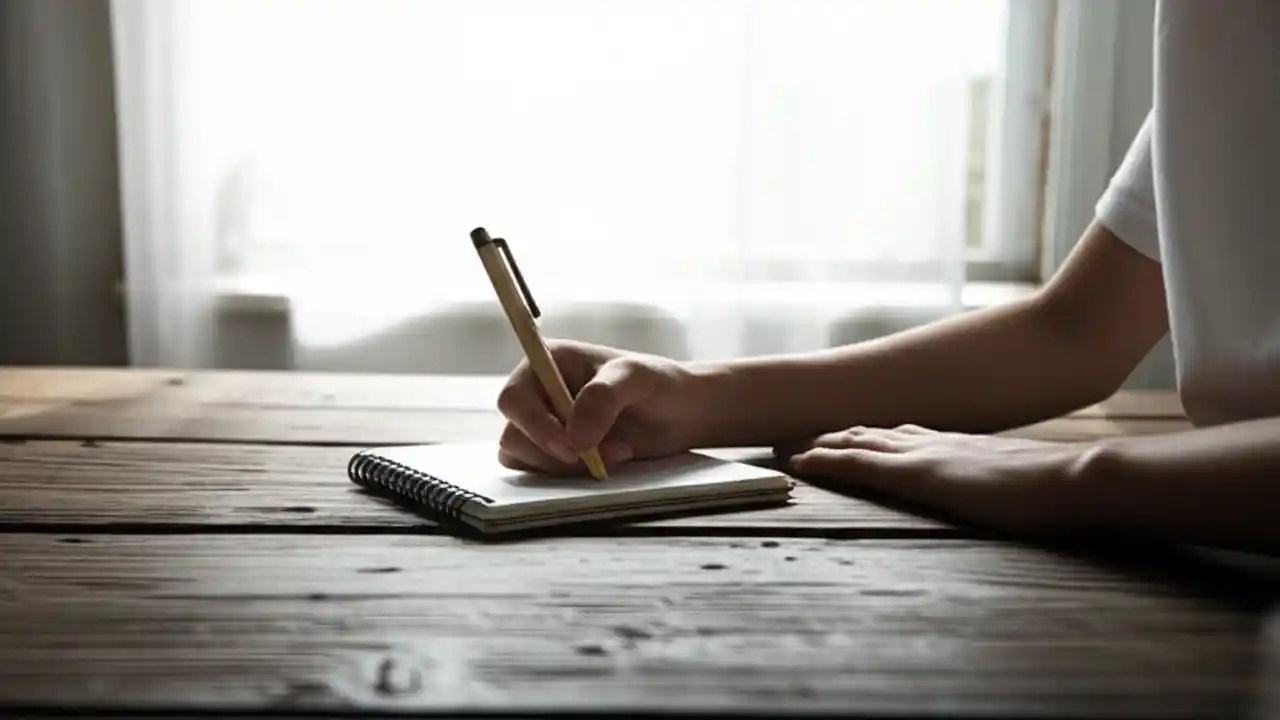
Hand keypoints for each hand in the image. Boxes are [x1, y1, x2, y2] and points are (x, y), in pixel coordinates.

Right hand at [497, 340, 707, 472]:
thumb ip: (603, 398)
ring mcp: (545, 426)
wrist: (681, 412)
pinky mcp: (556, 453)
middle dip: (553, 452)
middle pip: (514, 434)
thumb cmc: (658, 383)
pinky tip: (608, 464)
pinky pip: (541, 474)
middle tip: (598, 456)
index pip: (514, 397)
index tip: (570, 446)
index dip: (533, 425)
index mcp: (547, 363)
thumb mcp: (636, 378)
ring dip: (565, 466)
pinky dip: (571, 476)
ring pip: (524, 458)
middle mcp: (539, 394)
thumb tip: (574, 438)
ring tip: (616, 454)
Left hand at [781, 425, 1090, 532]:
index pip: (902, 435)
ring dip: (819, 443)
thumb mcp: (1023, 486)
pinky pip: (860, 464)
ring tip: (785, 446)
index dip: (868, 436)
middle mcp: (936, 442)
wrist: (1075, 480)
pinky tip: (801, 464)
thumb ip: (1006, 485)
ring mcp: (925, 455)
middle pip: (871, 432)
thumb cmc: (1061, 490)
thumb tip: (1011, 499)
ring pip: (857, 442)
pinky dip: (827, 462)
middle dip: (833, 434)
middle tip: (796, 437)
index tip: (841, 437)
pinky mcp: (920, 474)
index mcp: (960, 446)